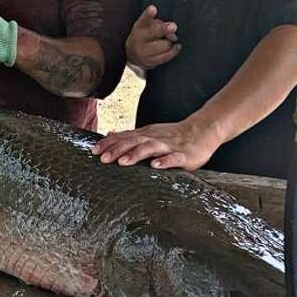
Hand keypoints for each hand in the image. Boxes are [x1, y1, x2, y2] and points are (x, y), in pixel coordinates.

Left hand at [91, 118, 222, 170]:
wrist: (203, 129)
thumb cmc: (174, 135)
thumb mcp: (150, 133)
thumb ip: (131, 135)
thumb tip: (110, 134)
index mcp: (146, 134)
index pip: (124, 137)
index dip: (109, 144)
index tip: (93, 151)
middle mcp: (155, 138)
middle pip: (133, 142)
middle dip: (117, 150)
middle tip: (102, 159)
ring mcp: (169, 146)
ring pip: (150, 148)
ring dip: (136, 154)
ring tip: (123, 162)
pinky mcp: (184, 155)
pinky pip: (173, 158)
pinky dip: (164, 161)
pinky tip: (155, 166)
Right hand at [125, 4, 180, 68]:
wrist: (132, 54)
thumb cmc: (144, 35)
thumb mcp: (146, 25)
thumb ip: (158, 23)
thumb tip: (172, 28)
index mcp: (138, 28)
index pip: (143, 20)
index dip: (148, 14)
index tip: (153, 8)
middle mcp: (139, 40)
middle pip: (155, 33)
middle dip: (165, 30)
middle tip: (173, 26)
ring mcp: (143, 53)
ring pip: (165, 45)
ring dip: (170, 42)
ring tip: (169, 40)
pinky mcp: (150, 63)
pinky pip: (166, 57)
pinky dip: (173, 51)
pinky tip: (176, 46)